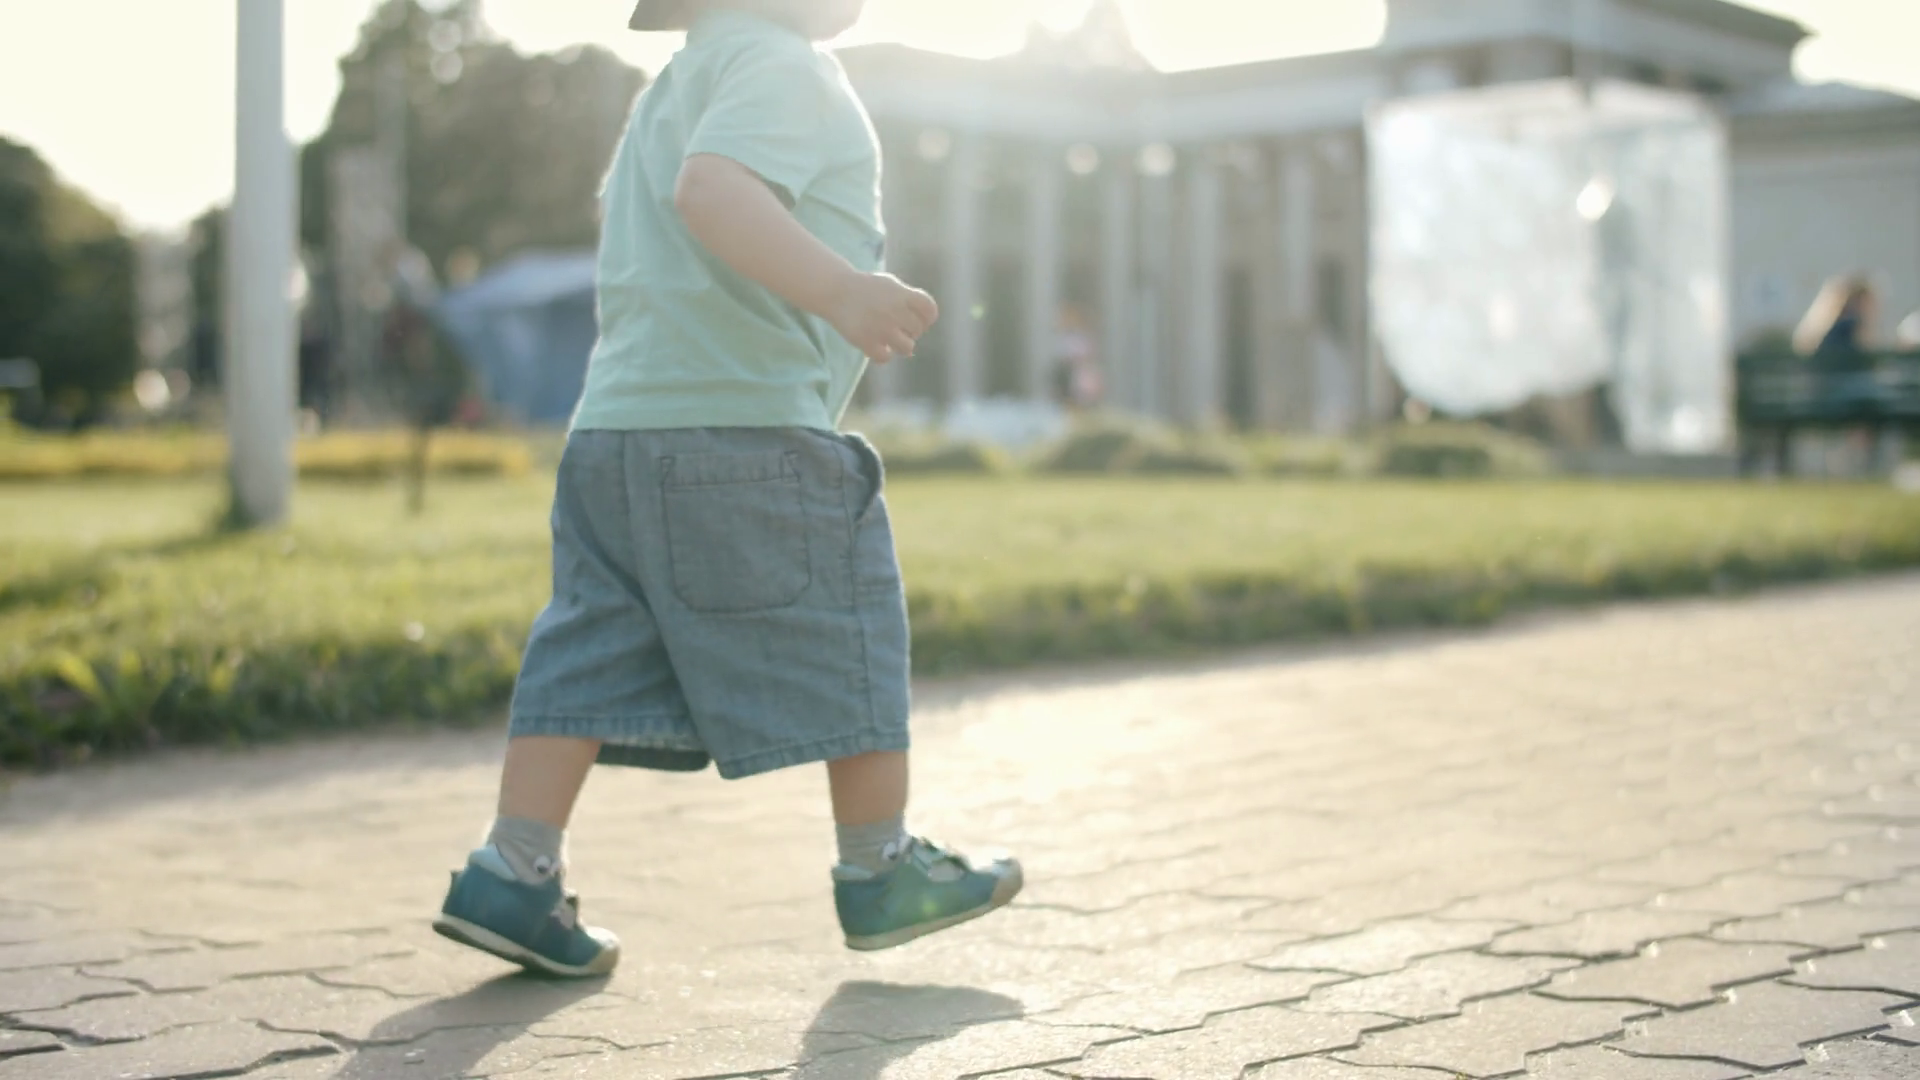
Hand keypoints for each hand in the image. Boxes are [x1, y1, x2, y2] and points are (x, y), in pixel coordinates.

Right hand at [824, 271, 939, 363]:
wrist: (836, 290)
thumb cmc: (866, 288)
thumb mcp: (891, 285)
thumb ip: (910, 300)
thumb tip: (926, 323)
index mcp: (902, 294)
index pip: (930, 311)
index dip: (927, 318)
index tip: (918, 319)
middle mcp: (895, 311)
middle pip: (917, 330)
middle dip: (910, 330)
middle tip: (897, 326)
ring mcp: (881, 328)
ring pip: (907, 348)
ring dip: (901, 345)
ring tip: (890, 338)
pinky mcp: (866, 341)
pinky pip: (885, 357)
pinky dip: (882, 354)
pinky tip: (876, 346)